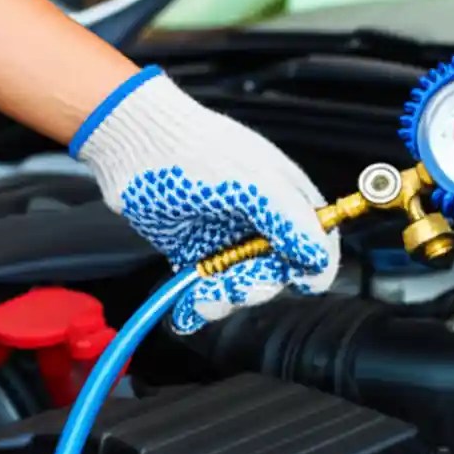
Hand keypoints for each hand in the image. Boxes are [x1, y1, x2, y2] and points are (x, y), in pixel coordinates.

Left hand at [72, 66, 338, 333]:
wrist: (133, 146)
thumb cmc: (196, 151)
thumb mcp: (255, 183)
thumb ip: (291, 220)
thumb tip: (319, 260)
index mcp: (286, 199)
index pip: (318, 242)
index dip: (314, 266)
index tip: (299, 282)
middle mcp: (261, 223)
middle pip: (278, 273)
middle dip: (258, 287)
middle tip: (236, 287)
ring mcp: (228, 239)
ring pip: (241, 286)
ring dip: (225, 299)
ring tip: (202, 297)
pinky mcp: (196, 254)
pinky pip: (207, 289)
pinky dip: (199, 303)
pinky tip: (189, 307)